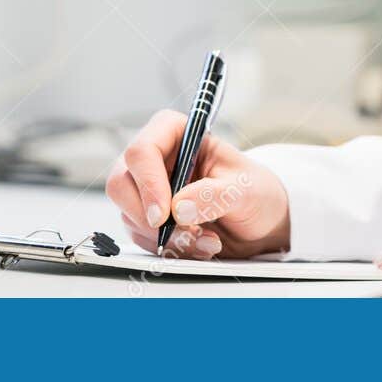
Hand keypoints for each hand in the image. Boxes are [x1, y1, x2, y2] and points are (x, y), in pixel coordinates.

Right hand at [105, 109, 290, 258]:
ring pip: (129, 215)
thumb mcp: (245, 189)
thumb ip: (215, 194)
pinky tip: (199, 246)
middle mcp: (155, 158)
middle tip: (186, 234)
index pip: (142, 151)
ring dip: (166, 238)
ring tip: (208, 241)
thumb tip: (180, 207)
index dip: (148, 183)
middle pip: (121, 184)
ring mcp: (147, 189)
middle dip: (151, 217)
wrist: (259, 221)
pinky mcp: (148, 217)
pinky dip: (168, 249)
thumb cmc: (254, 191)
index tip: (164, 214)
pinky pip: (140, 237)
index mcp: (174, 133)